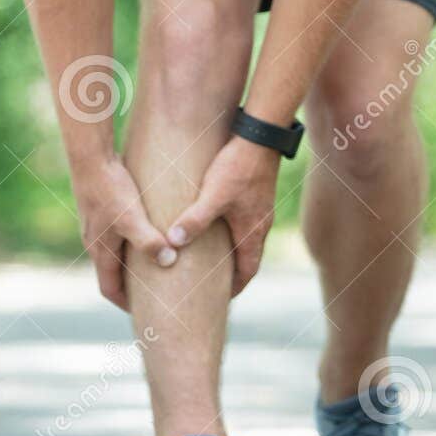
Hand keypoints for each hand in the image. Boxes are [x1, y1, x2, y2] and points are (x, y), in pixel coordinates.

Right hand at [71, 155, 172, 311]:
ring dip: (131, 263)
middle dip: (130, 286)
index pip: (109, 289)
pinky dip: (130, 242)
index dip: (126, 304)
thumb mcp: (132, 218)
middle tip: (153, 294)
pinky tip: (148, 231)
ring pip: (114, 253)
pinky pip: (116, 235)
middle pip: (112, 273)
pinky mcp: (102, 209)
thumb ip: (149, 241)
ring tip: (154, 265)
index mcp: (100, 251)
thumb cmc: (110, 189)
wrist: (90, 157)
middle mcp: (95, 242)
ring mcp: (96, 225)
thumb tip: (168, 262)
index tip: (143, 313)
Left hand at [166, 135, 280, 297]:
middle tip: (214, 282)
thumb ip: (195, 219)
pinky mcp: (257, 192)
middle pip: (249, 257)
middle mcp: (261, 223)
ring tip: (213, 255)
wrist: (261, 135)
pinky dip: (233, 230)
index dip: (235, 287)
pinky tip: (218, 221)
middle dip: (233, 272)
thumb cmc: (239, 166)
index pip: (248, 271)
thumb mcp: (214, 195)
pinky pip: (246, 220)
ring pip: (247, 237)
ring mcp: (261, 207)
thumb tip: (174, 243)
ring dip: (233, 249)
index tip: (221, 299)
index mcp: (253, 231)